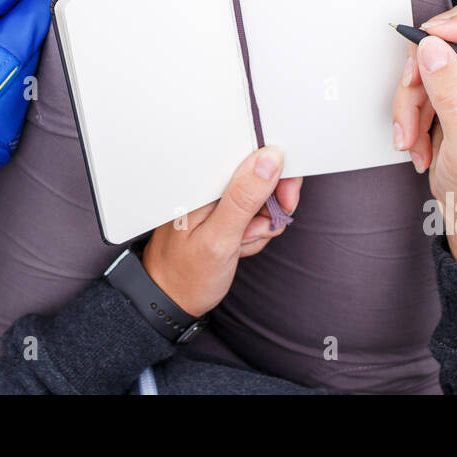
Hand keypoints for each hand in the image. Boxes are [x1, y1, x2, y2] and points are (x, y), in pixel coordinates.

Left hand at [141, 146, 301, 316]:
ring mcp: (217, 197)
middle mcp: (208, 183)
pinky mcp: (223, 211)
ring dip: (261, 225)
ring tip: (238, 243)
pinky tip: (238, 244)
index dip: (277, 174)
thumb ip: (243, 198)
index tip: (285, 198)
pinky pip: (254, 214)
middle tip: (256, 230)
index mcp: (202, 180)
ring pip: (262, 198)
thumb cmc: (185, 274)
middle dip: (270, 206)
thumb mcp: (219, 239)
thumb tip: (269, 159)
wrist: (171, 299)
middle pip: (262, 175)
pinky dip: (254, 232)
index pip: (251, 156)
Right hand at [391, 0, 456, 264]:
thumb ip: (452, 96)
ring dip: (411, 94)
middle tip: (411, 87)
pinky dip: (409, 107)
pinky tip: (415, 139)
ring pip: (433, 55)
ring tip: (410, 134)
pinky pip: (421, 78)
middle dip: (427, 63)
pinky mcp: (454, 91)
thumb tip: (434, 48)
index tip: (433, 38)